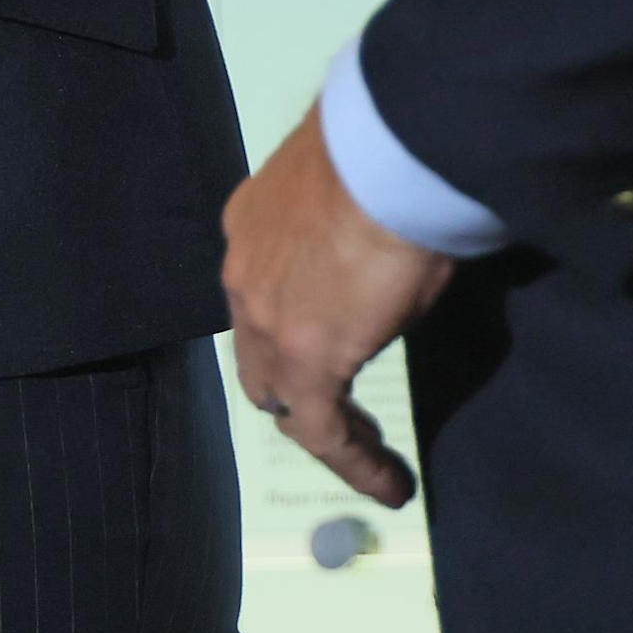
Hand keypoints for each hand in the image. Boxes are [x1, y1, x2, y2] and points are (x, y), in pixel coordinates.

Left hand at [224, 105, 451, 507]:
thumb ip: (352, 224)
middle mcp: (245, 270)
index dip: (291, 324)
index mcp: (253, 224)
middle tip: (340, 408)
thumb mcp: (355, 191)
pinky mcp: (304, 359)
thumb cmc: (385, 155)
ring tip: (365, 451)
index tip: (336, 341)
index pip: (263, 292)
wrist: (387, 151)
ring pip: (280, 391)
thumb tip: (388, 234)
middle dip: (292, 383)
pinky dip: (353, 459)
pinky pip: (320, 429)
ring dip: (319, 421)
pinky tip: (388, 481)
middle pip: (257, 349)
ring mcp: (265, 316)